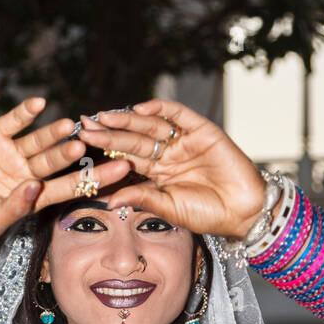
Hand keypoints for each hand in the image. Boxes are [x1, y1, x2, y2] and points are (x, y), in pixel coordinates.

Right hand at [0, 97, 132, 239]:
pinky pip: (13, 120)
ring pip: (38, 140)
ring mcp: (11, 152)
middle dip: (74, 154)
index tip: (122, 170)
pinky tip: (39, 103)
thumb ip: (14, 207)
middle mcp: (27, 172)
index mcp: (33, 197)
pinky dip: (25, 112)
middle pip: (57, 162)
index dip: (96, 178)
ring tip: (68, 126)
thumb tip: (35, 187)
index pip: (70, 187)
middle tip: (90, 145)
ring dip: (53, 132)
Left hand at [76, 99, 267, 238]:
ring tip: (105, 116)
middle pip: (134, 138)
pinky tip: (140, 109)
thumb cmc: (207, 214)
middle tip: (85, 126)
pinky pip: (178, 114)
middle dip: (110, 132)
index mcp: (157, 174)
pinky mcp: (202, 130)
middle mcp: (168, 154)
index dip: (106, 150)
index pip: (126, 158)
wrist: (242, 212)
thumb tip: (108, 201)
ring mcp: (184, 141)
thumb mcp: (168, 208)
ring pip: (151, 124)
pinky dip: (160, 109)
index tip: (82, 145)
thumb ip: (142, 198)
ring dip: (128, 119)